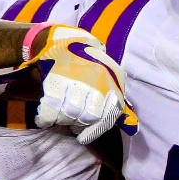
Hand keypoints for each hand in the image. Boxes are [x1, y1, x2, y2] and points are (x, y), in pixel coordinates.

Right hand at [26, 26, 134, 143]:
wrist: (64, 42)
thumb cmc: (90, 67)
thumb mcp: (111, 81)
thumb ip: (119, 105)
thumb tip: (133, 129)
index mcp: (113, 82)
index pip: (110, 114)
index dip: (97, 129)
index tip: (83, 137)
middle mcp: (97, 80)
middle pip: (89, 116)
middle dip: (79, 124)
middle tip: (71, 123)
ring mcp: (76, 79)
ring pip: (71, 113)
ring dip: (63, 120)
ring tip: (60, 116)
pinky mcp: (56, 79)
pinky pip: (51, 108)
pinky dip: (46, 118)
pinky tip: (45, 118)